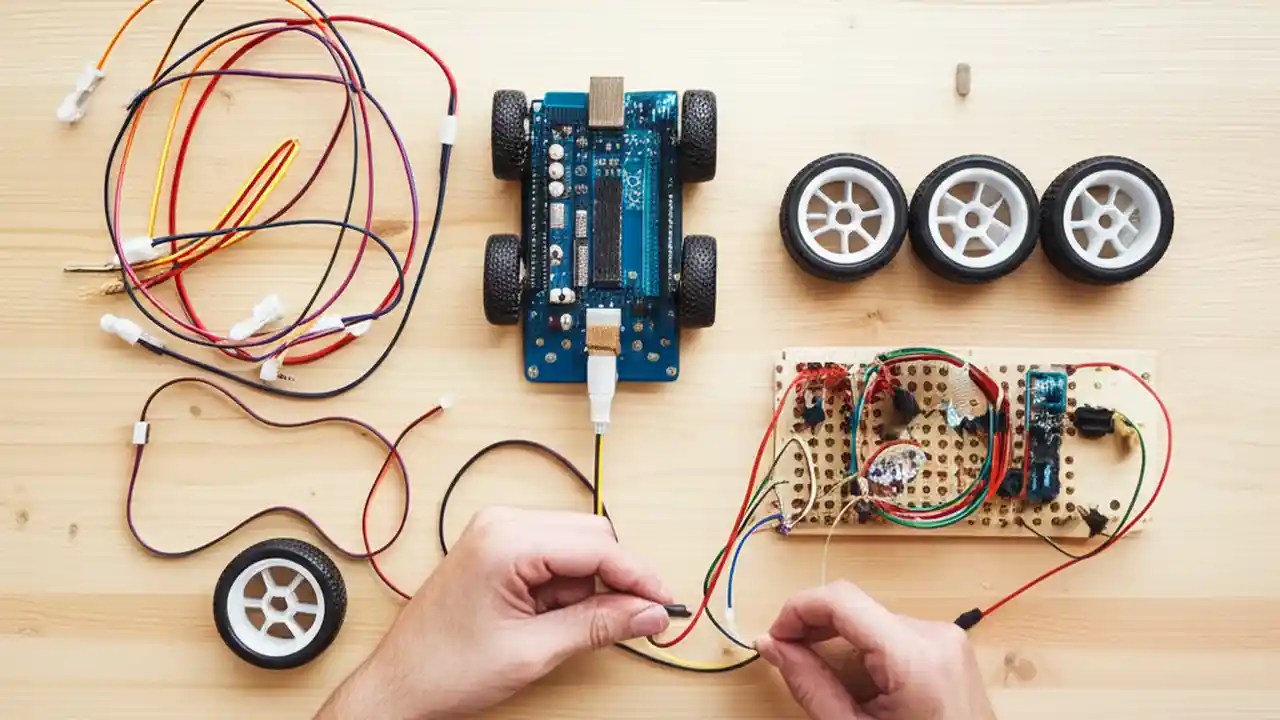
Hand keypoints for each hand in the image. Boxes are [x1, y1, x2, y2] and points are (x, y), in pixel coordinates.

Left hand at [317, 507, 672, 718]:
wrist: (399, 685)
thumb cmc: (445, 669)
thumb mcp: (533, 651)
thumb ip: (598, 625)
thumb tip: (648, 612)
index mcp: (506, 540)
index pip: (595, 545)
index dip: (637, 576)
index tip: (664, 603)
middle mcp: (501, 523)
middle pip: (590, 536)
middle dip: (616, 579)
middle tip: (639, 619)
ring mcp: (496, 533)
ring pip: (575, 546)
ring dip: (589, 585)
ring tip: (575, 629)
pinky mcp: (495, 549)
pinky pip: (552, 555)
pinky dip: (567, 586)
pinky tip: (557, 619)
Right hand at [755, 581, 993, 719]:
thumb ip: (810, 685)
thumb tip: (771, 644)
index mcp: (914, 657)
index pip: (842, 600)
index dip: (798, 608)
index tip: (774, 635)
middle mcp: (935, 635)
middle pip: (855, 608)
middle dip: (814, 627)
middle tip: (786, 656)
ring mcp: (946, 639)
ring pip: (871, 620)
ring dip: (839, 639)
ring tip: (819, 672)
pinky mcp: (948, 647)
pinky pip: (893, 633)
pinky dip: (865, 649)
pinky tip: (855, 679)